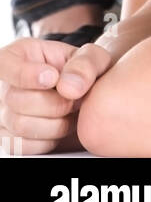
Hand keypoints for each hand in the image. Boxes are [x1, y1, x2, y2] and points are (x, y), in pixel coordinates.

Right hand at [0, 36, 111, 154]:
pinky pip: (25, 146)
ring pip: (21, 125)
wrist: (83, 96)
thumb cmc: (82, 73)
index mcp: (18, 56)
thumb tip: (68, 86)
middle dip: (55, 103)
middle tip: (73, 98)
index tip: (52, 77)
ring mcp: (3, 115)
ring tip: (68, 111)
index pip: (5, 64)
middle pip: (16, 100)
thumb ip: (84, 63)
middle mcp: (4, 86)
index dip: (27, 74)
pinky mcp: (9, 140)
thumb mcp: (91, 57)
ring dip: (55, 122)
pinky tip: (59, 124)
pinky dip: (49, 139)